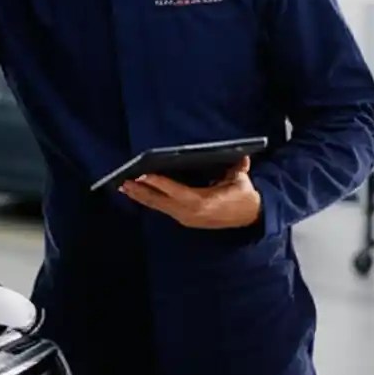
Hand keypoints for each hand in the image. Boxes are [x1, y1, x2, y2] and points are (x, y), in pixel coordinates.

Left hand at [119, 156, 260, 228]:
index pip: (176, 191)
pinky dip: (149, 200)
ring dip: (141, 197)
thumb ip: (237, 168)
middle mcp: (190, 213)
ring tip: (124, 187)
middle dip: (140, 191)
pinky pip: (162, 208)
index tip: (142, 174)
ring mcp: (186, 218)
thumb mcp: (241, 181)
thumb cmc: (244, 196)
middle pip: (160, 201)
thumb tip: (241, 155)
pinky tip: (138, 194)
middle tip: (123, 181)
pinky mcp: (184, 219)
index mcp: (203, 202)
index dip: (158, 183)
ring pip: (158, 206)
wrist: (251, 218)